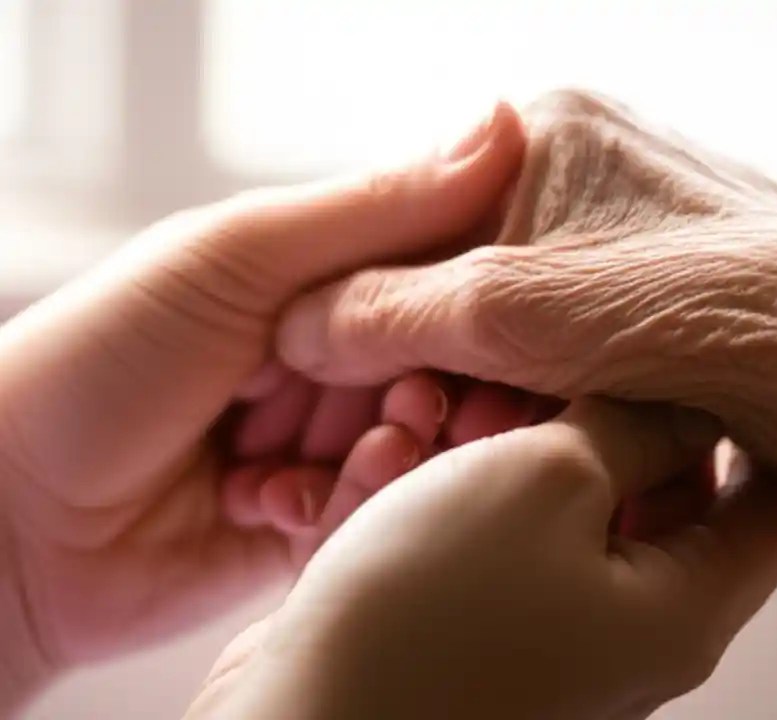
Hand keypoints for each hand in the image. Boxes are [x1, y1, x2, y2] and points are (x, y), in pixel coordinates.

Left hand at [0, 103, 524, 702]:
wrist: (5, 516)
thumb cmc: (100, 359)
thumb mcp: (241, 256)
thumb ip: (377, 209)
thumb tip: (503, 128)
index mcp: (320, 281)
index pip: (441, 277)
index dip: (477, 300)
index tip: (499, 321)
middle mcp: (330, 359)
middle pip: (443, 368)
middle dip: (440, 386)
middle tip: (409, 403)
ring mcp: (321, 444)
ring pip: (424, 447)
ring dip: (400, 452)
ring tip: (358, 453)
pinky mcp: (314, 526)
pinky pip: (379, 517)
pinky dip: (351, 509)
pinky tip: (284, 502)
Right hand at [185, 400, 776, 719]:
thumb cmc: (426, 620)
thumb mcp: (547, 482)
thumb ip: (630, 428)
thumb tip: (681, 400)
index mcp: (683, 607)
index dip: (765, 417)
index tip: (730, 343)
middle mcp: (626, 628)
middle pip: (654, 492)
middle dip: (597, 411)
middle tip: (544, 353)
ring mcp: (542, 633)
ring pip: (550, 504)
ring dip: (496, 439)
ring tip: (435, 396)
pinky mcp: (463, 631)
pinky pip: (475, 538)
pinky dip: (437, 487)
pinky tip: (384, 451)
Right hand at [274, 90, 776, 618]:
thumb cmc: (688, 313)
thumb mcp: (506, 314)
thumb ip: (382, 313)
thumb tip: (295, 325)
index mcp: (545, 124)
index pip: (412, 219)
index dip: (373, 307)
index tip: (350, 381)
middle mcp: (597, 149)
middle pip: (472, 262)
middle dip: (449, 345)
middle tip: (436, 420)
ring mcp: (645, 207)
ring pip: (529, 299)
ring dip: (504, 367)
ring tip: (506, 428)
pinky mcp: (681, 265)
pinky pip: (587, 318)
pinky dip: (562, 370)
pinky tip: (569, 417)